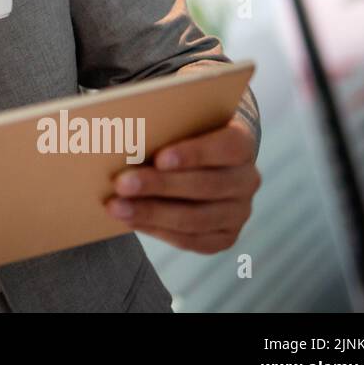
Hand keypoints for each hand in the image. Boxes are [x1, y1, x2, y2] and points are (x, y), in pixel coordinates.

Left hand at [104, 115, 260, 253]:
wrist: (201, 164)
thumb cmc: (182, 136)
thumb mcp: (179, 124)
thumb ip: (163, 126)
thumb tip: (122, 132)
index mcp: (241, 143)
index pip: (227, 147)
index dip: (194, 154)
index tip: (159, 158)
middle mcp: (246, 179)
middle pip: (206, 185)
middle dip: (160, 186)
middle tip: (121, 184)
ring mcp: (238, 212)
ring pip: (196, 218)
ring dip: (152, 213)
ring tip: (117, 207)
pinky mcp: (225, 236)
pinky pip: (191, 240)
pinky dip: (157, 230)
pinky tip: (131, 220)